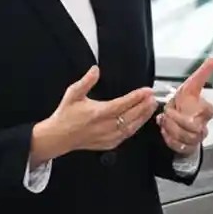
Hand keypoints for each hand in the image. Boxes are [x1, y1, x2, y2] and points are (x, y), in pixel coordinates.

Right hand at [35, 66, 157, 160]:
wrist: (58, 137)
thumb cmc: (66, 115)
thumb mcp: (73, 94)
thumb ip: (86, 81)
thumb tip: (96, 69)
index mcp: (98, 113)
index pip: (123, 104)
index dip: (137, 97)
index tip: (147, 90)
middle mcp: (106, 126)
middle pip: (132, 115)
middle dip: (144, 105)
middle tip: (153, 97)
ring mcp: (109, 136)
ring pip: (132, 126)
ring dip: (143, 116)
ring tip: (151, 106)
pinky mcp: (110, 144)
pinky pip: (127, 135)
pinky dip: (136, 126)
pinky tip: (141, 119)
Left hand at [158, 58, 212, 154]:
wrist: (179, 118)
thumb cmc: (186, 102)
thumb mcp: (192, 85)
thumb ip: (203, 72)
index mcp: (206, 111)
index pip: (205, 113)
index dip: (187, 113)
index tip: (175, 107)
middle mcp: (203, 126)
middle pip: (194, 129)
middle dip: (176, 122)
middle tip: (166, 114)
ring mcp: (196, 138)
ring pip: (187, 139)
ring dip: (171, 130)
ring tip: (164, 122)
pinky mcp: (188, 147)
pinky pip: (180, 148)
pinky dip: (170, 140)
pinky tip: (165, 131)